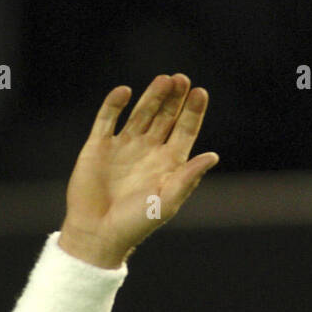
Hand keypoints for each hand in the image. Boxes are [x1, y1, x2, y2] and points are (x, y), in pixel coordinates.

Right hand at [58, 74, 218, 267]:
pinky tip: (125, 92)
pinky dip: (114, 105)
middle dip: (174, 99)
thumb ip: (188, 178)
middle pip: (165, 117)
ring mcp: (123, 146)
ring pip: (140, 113)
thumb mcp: (167, 201)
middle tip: (182, 78)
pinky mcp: (98, 146)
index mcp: (168, 164)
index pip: (184, 131)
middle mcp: (148, 151)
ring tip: (164, 80)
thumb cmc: (137, 222)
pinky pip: (107, 119)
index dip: (193, 112)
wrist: (99, 232)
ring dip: (151, 97)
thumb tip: (213, 156)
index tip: (200, 92)